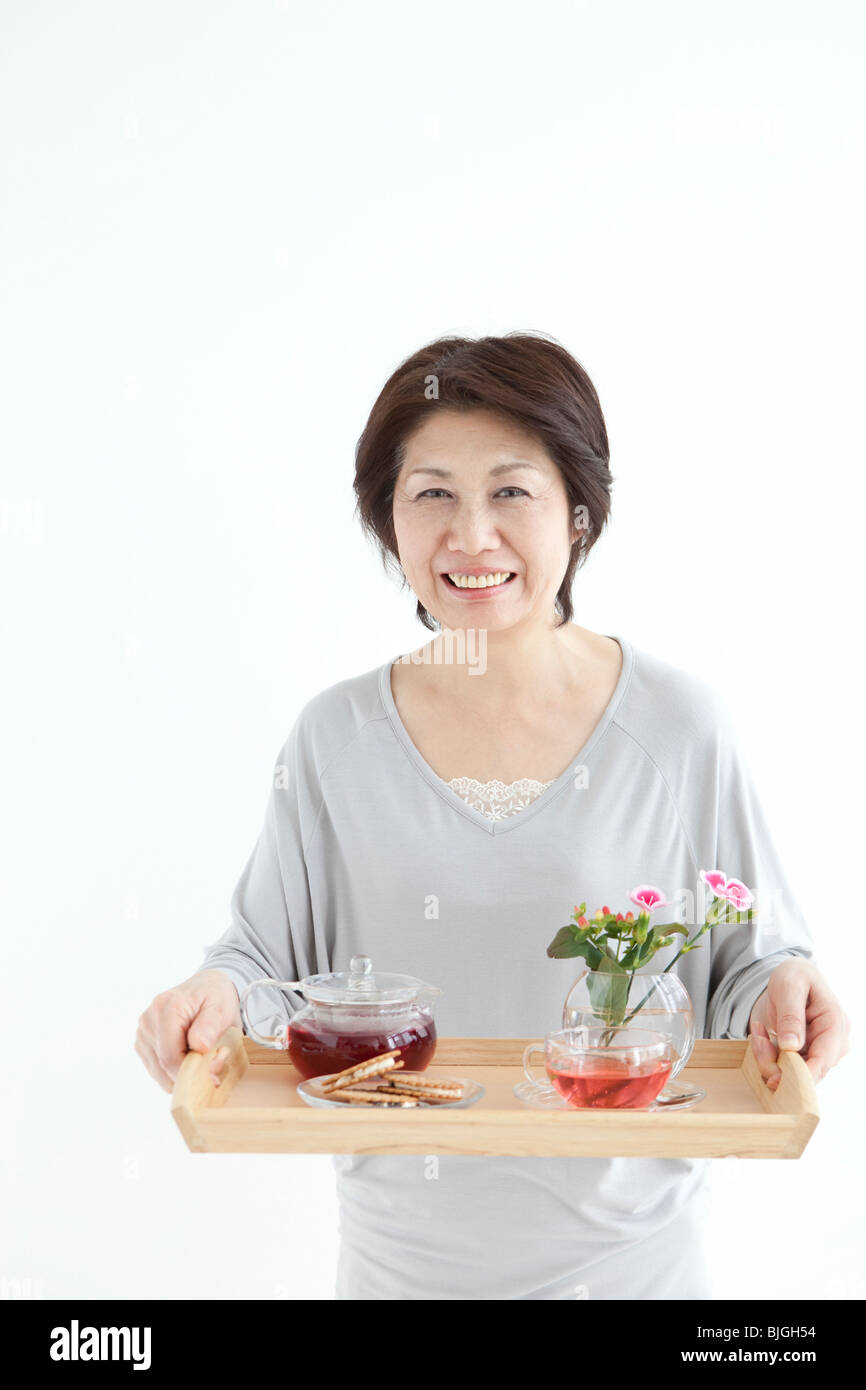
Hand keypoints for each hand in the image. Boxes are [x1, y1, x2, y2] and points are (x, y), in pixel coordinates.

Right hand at [134, 969, 241, 1093]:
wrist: (206, 987)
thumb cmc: (215, 998)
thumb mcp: (221, 1008)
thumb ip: (211, 1028)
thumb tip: (200, 1047)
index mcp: (166, 1008)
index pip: (170, 1057)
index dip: (190, 1072)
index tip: (210, 1072)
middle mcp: (148, 1019)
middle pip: (162, 1065)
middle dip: (187, 1074)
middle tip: (210, 1067)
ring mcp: (142, 1031)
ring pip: (157, 1071)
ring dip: (179, 1073)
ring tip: (199, 1058)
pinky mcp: (141, 1041)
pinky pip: (155, 1068)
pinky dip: (172, 1070)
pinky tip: (187, 1056)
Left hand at [748, 959, 850, 1092]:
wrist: (791, 975)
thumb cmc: (794, 976)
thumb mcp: (788, 987)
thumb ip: (791, 1016)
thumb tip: (792, 1047)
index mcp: (834, 1022)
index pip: (823, 1059)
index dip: (801, 1076)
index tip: (775, 1079)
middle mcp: (833, 1041)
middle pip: (807, 1070)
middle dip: (776, 1061)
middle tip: (757, 1038)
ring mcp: (821, 1049)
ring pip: (793, 1072)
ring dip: (769, 1057)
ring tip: (758, 1032)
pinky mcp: (807, 1053)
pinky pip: (785, 1066)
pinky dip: (769, 1055)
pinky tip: (762, 1034)